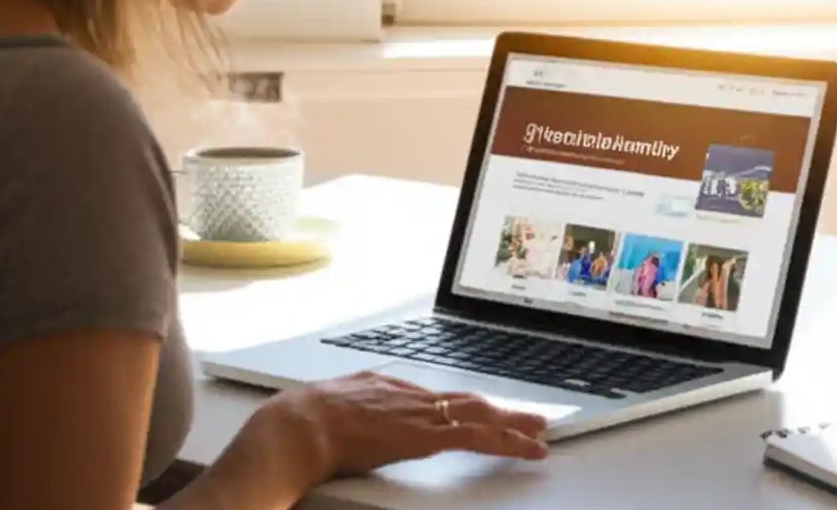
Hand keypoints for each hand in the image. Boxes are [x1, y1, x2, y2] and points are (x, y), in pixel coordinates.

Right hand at [280, 371, 549, 481]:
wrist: (299, 426)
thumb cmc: (302, 421)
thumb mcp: (331, 404)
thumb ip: (351, 406)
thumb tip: (351, 412)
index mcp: (388, 387)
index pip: (438, 398)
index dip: (463, 407)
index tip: (479, 412)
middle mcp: (411, 396)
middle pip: (467, 401)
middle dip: (500, 410)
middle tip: (529, 417)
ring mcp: (421, 414)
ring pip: (479, 415)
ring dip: (513, 425)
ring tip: (538, 432)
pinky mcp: (425, 436)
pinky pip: (477, 437)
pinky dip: (508, 442)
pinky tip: (526, 449)